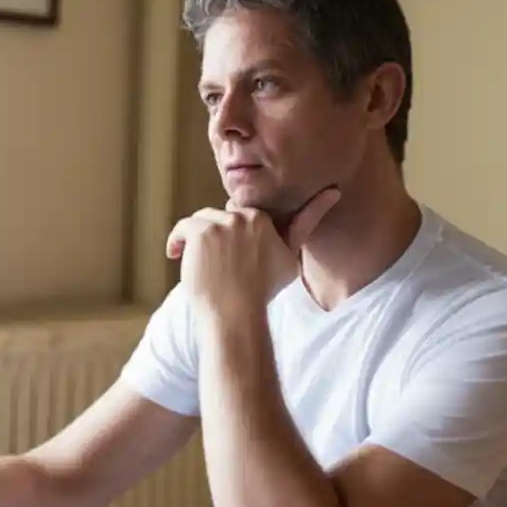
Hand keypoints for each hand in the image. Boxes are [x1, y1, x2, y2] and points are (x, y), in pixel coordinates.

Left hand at [166, 187, 340, 313]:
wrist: (236, 314)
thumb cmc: (262, 293)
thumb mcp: (289, 259)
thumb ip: (305, 225)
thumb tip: (332, 192)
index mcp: (264, 220)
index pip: (242, 215)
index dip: (233, 234)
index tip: (227, 253)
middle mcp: (245, 217)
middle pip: (221, 216)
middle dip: (216, 235)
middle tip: (211, 261)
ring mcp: (223, 224)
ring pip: (202, 220)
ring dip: (196, 239)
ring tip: (193, 260)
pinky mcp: (201, 232)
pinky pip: (183, 227)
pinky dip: (177, 241)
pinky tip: (174, 254)